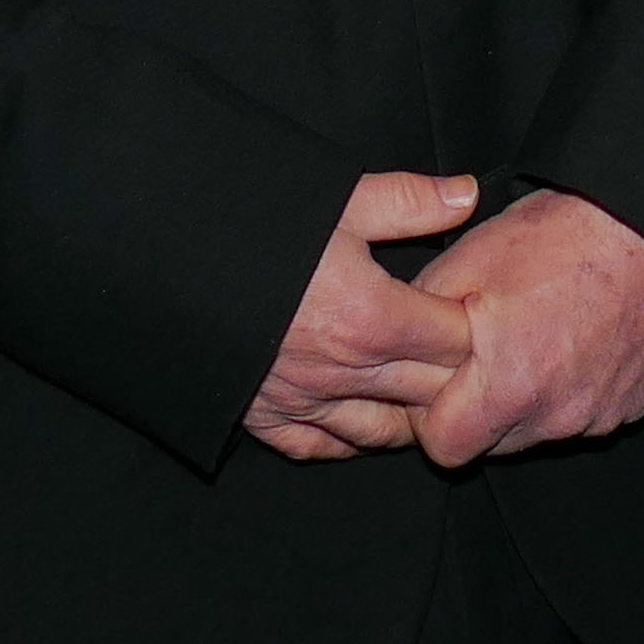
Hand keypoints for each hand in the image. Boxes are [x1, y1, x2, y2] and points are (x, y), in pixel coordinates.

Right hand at [247, 171, 478, 460]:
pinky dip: (346, 440)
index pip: (456, 341)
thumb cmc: (250, 226)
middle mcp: (344, 371)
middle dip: (457, 376)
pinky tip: (359, 425)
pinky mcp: (262, 415)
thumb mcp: (337, 199)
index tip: (482, 312)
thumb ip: (408, 202)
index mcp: (372, 318)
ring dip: (409, 414)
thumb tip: (466, 196)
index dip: (477, 327)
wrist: (161, 258)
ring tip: (425, 395)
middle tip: (472, 358)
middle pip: (430, 392)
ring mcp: (303, 399)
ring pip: (381, 430)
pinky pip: (318, 446)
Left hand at [413, 189, 643, 468]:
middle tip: (483, 352)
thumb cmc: (563, 235)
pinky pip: (580, 416)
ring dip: (524, 401)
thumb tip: (398, 345)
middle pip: (489, 444)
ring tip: (532, 338)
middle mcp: (557, 414)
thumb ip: (421, 316)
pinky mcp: (628, 406)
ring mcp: (598, 415)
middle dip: (476, 409)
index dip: (430, 415)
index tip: (437, 379)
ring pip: (536, 431)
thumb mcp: (469, 260)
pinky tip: (571, 343)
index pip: (442, 446)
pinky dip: (568, 391)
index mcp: (509, 385)